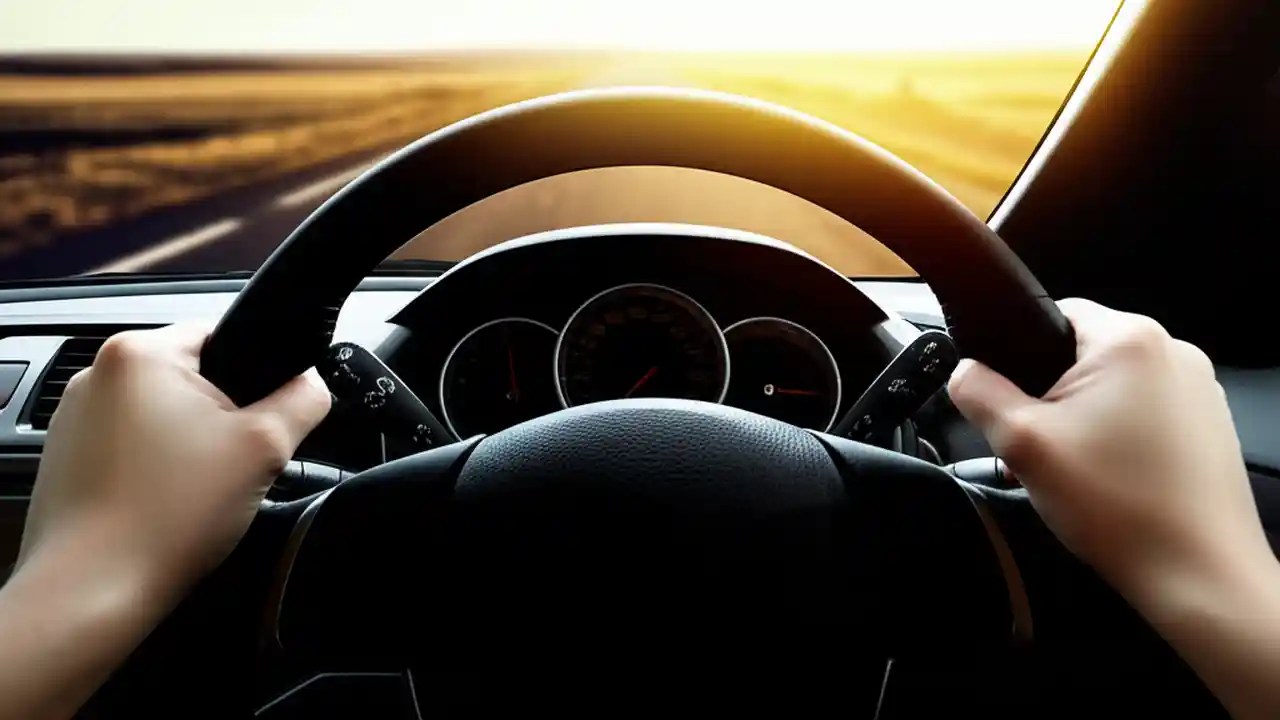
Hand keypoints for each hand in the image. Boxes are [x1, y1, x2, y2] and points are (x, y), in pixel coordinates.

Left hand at [16, 323, 329, 605]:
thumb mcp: (265, 449)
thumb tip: (315, 384)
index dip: (258, 378)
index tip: (260, 425)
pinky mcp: (67, 457)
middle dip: (221, 419)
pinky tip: (165, 504)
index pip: (224, 334)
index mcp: (140, 353)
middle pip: (193, 379)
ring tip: (193, 491)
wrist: (95, 591)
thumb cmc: (167, 517)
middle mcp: (96, 374)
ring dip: (188, 445)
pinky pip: (132, 448)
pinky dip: (155, 470)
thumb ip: (304, 401)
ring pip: (163, 416)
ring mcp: (73, 417)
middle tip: (231, 465)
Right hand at [947, 299, 1268, 612]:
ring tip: (1079, 472)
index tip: (1014, 402)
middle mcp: (1173, 352)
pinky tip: (1112, 480)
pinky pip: (1146, 414)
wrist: (1196, 573)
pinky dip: (1121, 439)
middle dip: (1052, 398)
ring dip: (1086, 420)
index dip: (1019, 355)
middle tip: (1042, 449)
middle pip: (1083, 355)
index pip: (1054, 312)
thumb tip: (962, 372)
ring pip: (1114, 387)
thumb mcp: (1021, 443)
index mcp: (1129, 339)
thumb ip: (978, 394)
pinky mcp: (1210, 424)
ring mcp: (1200, 389)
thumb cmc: (1119, 506)